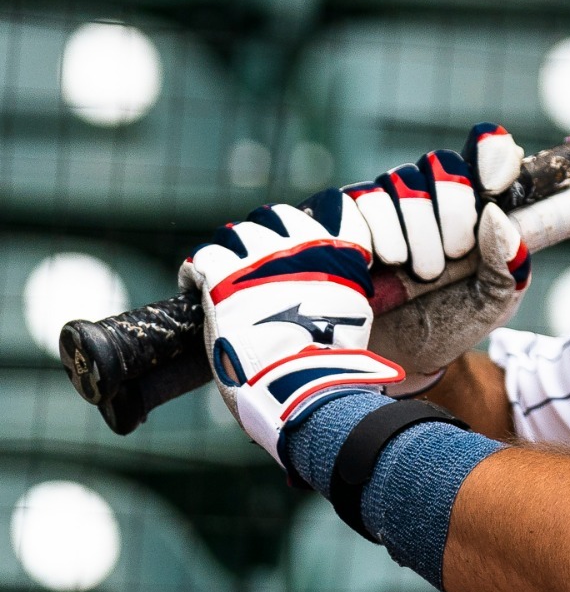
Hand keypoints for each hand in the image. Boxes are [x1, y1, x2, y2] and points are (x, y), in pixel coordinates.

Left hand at [183, 194, 402, 461]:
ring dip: (229, 249)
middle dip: (261, 235)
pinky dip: (195, 271)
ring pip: (234, 232)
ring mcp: (261, 260)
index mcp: (338, 255)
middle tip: (250, 259)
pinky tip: (193, 285)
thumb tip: (333, 293)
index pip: (329, 209)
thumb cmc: (331, 361)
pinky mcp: (224, 277)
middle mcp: (300, 247)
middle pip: (273, 217)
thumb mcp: (354, 314)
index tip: (294, 240)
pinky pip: (203, 257)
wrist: (304, 383)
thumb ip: (342, 290)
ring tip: (221, 271)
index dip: (305, 225)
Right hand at [344, 124, 530, 394]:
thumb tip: (496, 216)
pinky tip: (381, 266)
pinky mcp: (341, 218)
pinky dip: (380, 236)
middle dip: (454, 210)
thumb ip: (507, 263)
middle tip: (455, 255)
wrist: (390, 363)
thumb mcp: (492, 303)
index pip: (486, 152)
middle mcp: (427, 196)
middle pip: (442, 164)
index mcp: (472, 207)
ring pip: (402, 182)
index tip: (495, 185)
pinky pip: (360, 202)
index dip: (492, 154)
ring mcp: (383, 204)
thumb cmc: (447, 326)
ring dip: (418, 233)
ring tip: (420, 274)